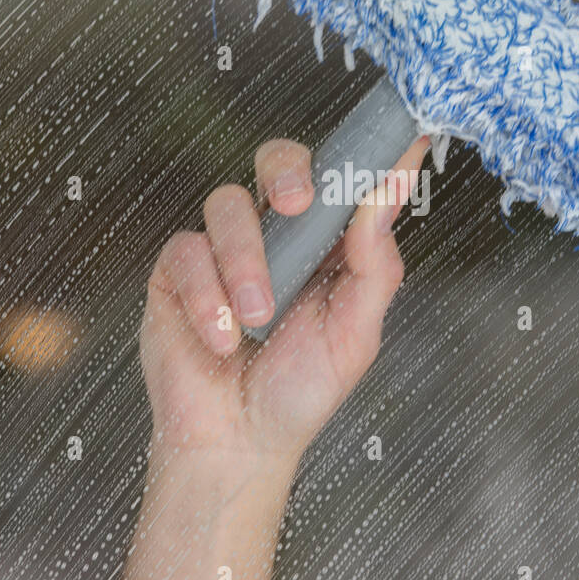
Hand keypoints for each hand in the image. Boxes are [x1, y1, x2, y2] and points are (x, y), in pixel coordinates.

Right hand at [140, 134, 429, 477]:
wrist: (236, 444)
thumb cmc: (297, 391)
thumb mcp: (355, 335)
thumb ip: (375, 266)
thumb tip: (388, 195)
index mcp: (329, 244)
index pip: (347, 181)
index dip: (370, 153)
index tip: (400, 135)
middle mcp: (279, 236)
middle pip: (279, 161)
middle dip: (287, 170)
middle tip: (297, 201)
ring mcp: (226, 249)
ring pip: (228, 205)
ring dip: (245, 261)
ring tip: (256, 318)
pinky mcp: (178, 271)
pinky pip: (187, 252)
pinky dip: (206, 297)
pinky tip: (221, 337)